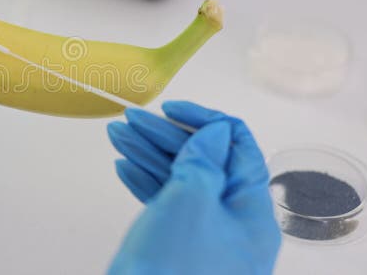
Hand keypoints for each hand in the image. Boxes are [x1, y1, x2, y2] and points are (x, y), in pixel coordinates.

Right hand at [107, 102, 280, 274]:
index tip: (171, 108)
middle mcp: (232, 224)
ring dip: (149, 154)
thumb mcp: (191, 200)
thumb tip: (216, 132)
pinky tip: (123, 166)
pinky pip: (166, 206)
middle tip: (131, 119)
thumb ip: (203, 159)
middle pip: (204, 162)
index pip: (237, 147)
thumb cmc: (174, 270)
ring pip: (180, 182)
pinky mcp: (178, 249)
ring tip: (117, 134)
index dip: (204, 119)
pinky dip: (145, 182)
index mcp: (250, 212)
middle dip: (166, 136)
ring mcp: (204, 238)